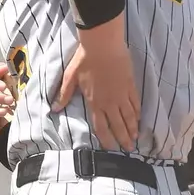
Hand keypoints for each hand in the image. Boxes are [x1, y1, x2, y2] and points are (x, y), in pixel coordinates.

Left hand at [74, 17, 139, 151]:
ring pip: (129, 117)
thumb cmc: (84, 60)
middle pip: (118, 125)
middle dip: (123, 139)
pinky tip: (139, 119)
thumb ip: (63, 94)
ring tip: (135, 139)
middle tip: (129, 149)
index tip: (111, 148)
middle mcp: (109, 103)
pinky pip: (136, 104)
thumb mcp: (70, 77)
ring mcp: (122, 95)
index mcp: (94, 103)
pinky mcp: (131, 86)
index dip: (107, 139)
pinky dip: (138, 113)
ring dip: (132, 129)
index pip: (101, 127)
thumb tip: (54, 109)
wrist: (103, 45)